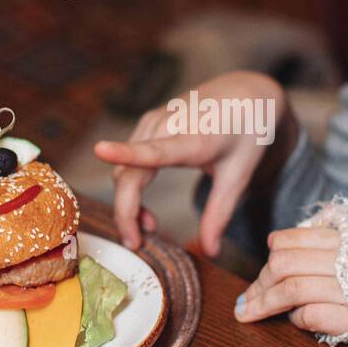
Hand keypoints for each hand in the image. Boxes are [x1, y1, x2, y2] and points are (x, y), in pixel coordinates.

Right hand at [93, 71, 295, 254]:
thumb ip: (220, 214)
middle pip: (128, 173)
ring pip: (124, 170)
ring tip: (150, 227)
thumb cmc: (247, 132)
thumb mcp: (239, 176)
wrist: (247, 94)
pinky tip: (146, 207)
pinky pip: (128, 161)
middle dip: (126, 212)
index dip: (125, 151)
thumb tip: (211, 252)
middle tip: (137, 243)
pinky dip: (130, 188)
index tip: (100, 150)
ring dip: (128, 203)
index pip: (155, 149)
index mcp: (193, 139)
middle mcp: (166, 126)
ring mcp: (154, 121)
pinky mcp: (149, 123)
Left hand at [233, 226, 347, 335]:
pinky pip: (310, 315)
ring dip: (266, 304)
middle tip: (245, 302)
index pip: (288, 241)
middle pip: (283, 265)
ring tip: (251, 313)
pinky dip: (297, 318)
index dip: (269, 258)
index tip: (262, 274)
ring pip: (291, 289)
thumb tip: (271, 249)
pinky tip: (298, 319)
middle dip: (259, 285)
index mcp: (347, 235)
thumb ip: (320, 244)